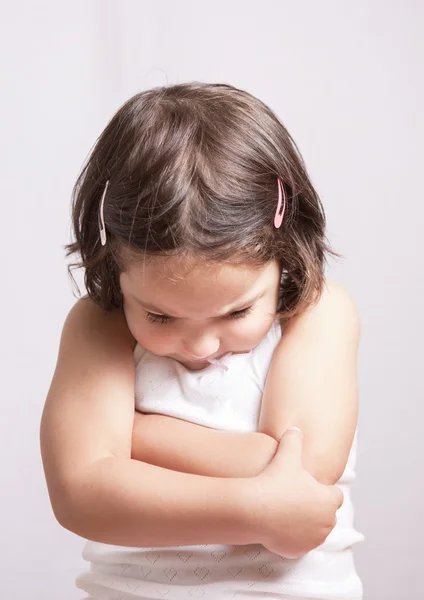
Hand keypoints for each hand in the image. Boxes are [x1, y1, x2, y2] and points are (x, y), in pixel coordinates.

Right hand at [250, 428, 343, 557]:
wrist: (255, 508)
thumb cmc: (275, 481)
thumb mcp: (287, 454)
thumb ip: (294, 439)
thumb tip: (295, 429)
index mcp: (328, 500)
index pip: (335, 495)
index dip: (323, 489)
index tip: (309, 486)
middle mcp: (325, 523)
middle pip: (326, 514)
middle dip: (315, 507)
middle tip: (297, 497)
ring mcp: (312, 540)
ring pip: (314, 531)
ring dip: (305, 522)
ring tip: (287, 510)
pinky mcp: (297, 552)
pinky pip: (298, 543)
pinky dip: (292, 537)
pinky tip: (279, 524)